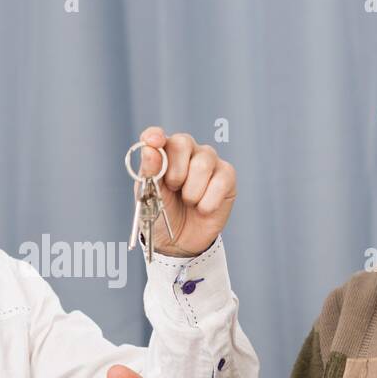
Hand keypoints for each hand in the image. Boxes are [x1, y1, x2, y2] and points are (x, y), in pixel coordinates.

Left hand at [135, 126, 235, 257]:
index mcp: (162, 153)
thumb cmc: (162, 214)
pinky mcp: (227, 175)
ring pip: (202, 164)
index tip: (154, 141)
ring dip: (191, 192)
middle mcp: (187, 151)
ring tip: (188, 202)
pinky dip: (207, 202)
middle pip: (183, 142)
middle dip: (176, 172)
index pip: (155, 135)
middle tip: (174, 189)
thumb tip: (150, 148)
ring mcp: (209, 161)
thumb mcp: (149, 196)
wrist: (179, 241)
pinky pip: (220, 182)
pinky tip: (202, 209)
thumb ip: (149, 172)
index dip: (154, 136)